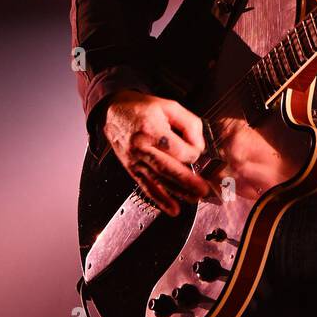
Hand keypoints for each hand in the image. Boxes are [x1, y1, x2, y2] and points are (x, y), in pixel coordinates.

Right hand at [103, 90, 212, 216]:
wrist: (113, 112)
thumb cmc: (143, 108)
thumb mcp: (170, 107)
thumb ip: (190, 124)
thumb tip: (199, 146)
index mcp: (152, 129)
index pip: (178, 149)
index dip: (193, 153)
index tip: (196, 150)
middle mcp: (141, 147)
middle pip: (168, 168)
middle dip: (188, 181)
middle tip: (203, 190)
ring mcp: (135, 160)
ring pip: (159, 180)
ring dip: (178, 192)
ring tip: (194, 198)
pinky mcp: (132, 169)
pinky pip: (146, 187)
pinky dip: (160, 200)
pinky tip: (173, 209)